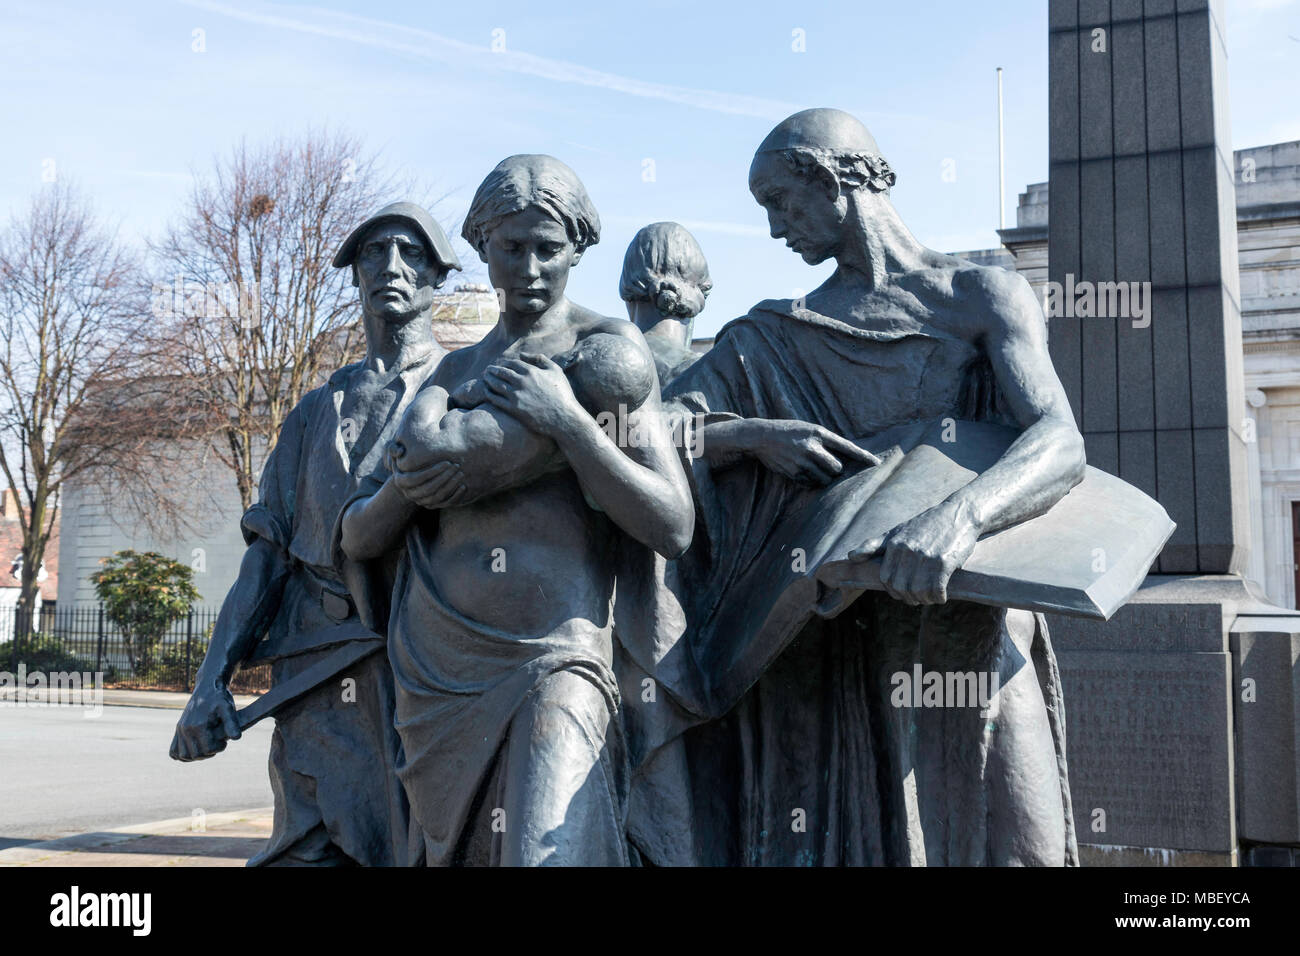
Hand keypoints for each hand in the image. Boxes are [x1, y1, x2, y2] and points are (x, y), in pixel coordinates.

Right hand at [170, 678, 241, 760]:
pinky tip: (196, 748)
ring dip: (197, 754)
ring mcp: (180, 729)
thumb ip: (232, 723)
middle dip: (210, 752)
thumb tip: (236, 738)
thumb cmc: (220, 698)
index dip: (219, 747)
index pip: (208, 750)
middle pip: (196, 755)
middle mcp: (185, 729)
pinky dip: (183, 754)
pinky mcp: (178, 730)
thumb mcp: (228, 708)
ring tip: (208, 744)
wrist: (208, 686)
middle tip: (217, 742)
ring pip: (184, 756)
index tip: (225, 740)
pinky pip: (174, 751)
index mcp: (198, 725)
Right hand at [392, 459, 469, 509]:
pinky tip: (463, 486)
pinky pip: (444, 504)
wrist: (411, 476)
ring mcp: (420, 501)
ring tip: (460, 474)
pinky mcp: (431, 505)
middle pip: (428, 489)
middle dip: (444, 477)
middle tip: (456, 466)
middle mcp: (409, 494)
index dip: (432, 471)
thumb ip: (394, 448)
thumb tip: (399, 452)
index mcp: (400, 481)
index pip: (416, 479)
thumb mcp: (396, 452)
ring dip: (450, 486)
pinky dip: (455, 497)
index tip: (447, 462)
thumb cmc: (406, 459)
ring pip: (437, 498)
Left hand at [481, 353, 584, 437]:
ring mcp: (516, 396)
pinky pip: (496, 399)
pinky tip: (486, 391)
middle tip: (487, 370)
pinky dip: (489, 393)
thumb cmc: (562, 393)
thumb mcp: (555, 370)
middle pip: (501, 372)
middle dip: (492, 370)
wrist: (564, 418)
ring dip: (488, 380)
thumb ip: (539, 358)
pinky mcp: (514, 409)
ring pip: (496, 384)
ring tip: (485, 378)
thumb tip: (522, 354)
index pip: (511, 363)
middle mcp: (522, 382)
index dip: (504, 363)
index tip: (501, 365)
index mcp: (531, 371)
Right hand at [746, 419, 879, 484]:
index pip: (847, 447)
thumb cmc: (790, 431)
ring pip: (825, 478)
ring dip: (824, 477)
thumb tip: (845, 457)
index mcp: (818, 433)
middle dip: (836, 470)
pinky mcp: (793, 472)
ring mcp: (802, 461)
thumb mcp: (809, 429)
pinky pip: (811, 483)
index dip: (863, 456)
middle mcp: (812, 447)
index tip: (876, 463)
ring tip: (814, 467)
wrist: (762, 436)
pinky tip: (803, 471)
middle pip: (837, 468)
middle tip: (830, 466)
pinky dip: (811, 480)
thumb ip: (826, 441)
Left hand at [874, 500, 980, 604]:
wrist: (959, 514)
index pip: (886, 579)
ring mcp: (926, 556)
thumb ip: (874, 545)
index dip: (894, 591)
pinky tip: (942, 596)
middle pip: (901, 588)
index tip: (904, 593)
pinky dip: (938, 597)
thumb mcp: (896, 531)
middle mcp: (907, 550)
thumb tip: (850, 557)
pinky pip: (936, 589)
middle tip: (918, 599)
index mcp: (894, 544)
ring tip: (931, 598)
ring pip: (918, 592)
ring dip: (925, 600)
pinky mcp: (944, 561)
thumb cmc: (926, 525)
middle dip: (909, 598)